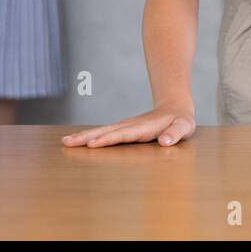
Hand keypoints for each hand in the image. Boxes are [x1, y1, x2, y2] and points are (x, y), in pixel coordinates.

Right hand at [61, 105, 196, 147]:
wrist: (175, 107)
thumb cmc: (181, 121)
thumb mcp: (185, 127)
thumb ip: (176, 133)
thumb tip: (165, 141)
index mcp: (144, 127)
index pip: (124, 134)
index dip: (109, 139)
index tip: (92, 144)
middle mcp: (131, 125)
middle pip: (106, 131)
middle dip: (87, 137)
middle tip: (67, 143)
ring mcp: (125, 126)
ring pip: (102, 131)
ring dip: (84, 137)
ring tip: (65, 142)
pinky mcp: (123, 129)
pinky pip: (104, 133)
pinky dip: (89, 136)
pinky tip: (77, 141)